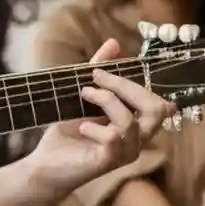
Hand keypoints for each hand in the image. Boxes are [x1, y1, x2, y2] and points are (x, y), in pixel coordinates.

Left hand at [21, 39, 175, 198]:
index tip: (108, 69)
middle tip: (96, 76)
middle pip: (156, 109)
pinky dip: (95, 127)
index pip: (159, 101)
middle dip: (125, 86)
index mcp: (137, 121)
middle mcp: (137, 138)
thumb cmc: (68, 131)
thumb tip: (114, 43)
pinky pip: (113, 139)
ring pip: (131, 122)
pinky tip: (81, 126)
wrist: (45, 163)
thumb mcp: (84, 95)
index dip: (142, 82)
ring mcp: (125, 152)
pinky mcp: (108, 162)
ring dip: (106, 101)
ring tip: (84, 95)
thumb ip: (100, 71)